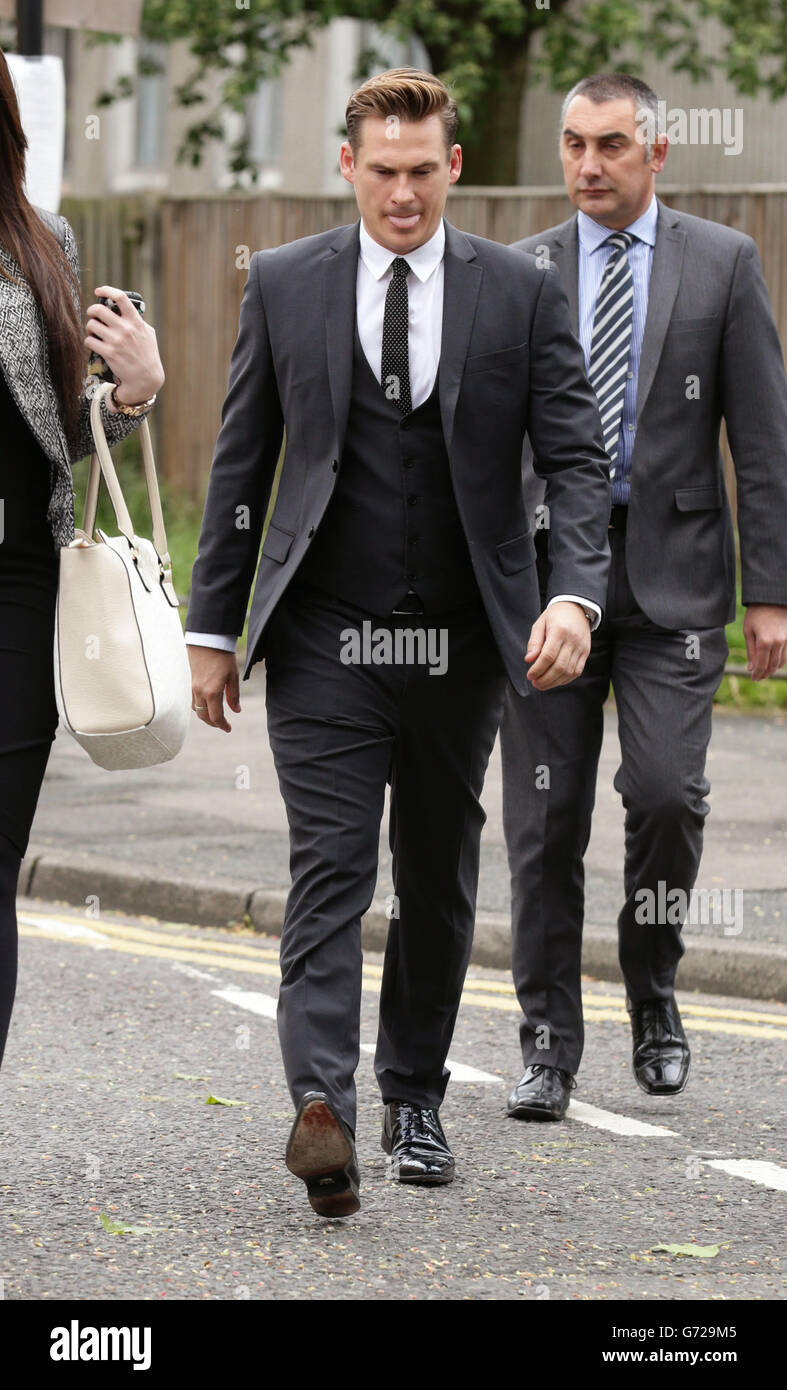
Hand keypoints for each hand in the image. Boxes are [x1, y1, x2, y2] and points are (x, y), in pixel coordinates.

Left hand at [85, 285, 164, 406]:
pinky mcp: (109, 354)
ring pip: (91, 325)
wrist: (146, 378)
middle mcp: (125, 329)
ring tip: (93, 332)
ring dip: (89, 327)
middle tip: (92, 315)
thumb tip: (127, 310)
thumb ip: (138, 321)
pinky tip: (93, 344)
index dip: (106, 290)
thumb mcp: (149, 334)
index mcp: (136, 322)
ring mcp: (116, 341)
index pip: (120, 297)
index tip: (98, 291)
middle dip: (91, 311)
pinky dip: (89, 342)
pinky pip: (89, 341)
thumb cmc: (148, 356)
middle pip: (99, 310)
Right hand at [188, 646, 240, 731]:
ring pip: (197, 709)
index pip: (216, 716)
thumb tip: (236, 711)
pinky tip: (208, 705)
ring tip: (216, 717)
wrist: (207, 641)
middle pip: (204, 716)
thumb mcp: (233, 676)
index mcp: (212, 693)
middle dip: (214, 723)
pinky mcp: (191, 682)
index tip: (229, 729)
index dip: (222, 725)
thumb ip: (233, 695)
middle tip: (223, 725)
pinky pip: (194, 701)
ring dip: (206, 716)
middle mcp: (200, 693)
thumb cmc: (223, 657)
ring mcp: (193, 688)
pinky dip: (201, 707)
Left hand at [525, 601, 590, 690]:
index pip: (548, 656)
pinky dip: (565, 679)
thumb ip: (534, 642)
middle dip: (545, 679)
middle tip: (535, 683)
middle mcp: (572, 640)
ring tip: (542, 684)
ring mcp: (581, 647)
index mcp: (559, 631)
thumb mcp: (540, 624)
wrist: (576, 608)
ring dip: (554, 682)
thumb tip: (529, 660)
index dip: (538, 669)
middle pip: (559, 666)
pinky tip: (555, 681)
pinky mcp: (585, 653)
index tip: (529, 675)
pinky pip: (577, 671)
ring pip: (568, 672)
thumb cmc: (555, 616)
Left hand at [743, 604, 786, 679]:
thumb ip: (751, 651)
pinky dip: (779, 662)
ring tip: (764, 673)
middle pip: (772, 666)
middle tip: (758, 678)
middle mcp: (777, 643)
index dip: (757, 674)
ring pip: (781, 662)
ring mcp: (786, 641)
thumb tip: (751, 668)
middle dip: (764, 674)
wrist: (772, 599)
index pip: (761, 665)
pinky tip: (773, 663)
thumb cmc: (756, 614)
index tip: (753, 679)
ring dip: (773, 670)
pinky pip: (786, 655)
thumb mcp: (748, 631)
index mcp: (764, 642)